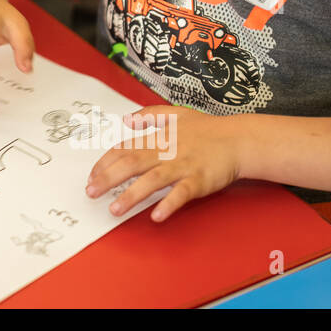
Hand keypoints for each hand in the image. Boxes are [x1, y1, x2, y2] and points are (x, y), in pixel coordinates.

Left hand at [85, 107, 243, 221]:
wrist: (239, 139)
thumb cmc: (208, 129)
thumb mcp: (176, 114)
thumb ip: (150, 115)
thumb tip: (126, 120)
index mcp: (157, 138)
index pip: (124, 149)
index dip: (105, 163)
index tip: (91, 176)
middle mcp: (166, 151)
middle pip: (131, 164)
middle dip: (108, 178)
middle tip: (91, 193)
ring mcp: (182, 166)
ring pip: (152, 180)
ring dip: (131, 195)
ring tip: (114, 209)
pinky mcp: (199, 180)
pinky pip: (181, 193)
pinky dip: (169, 204)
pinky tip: (156, 216)